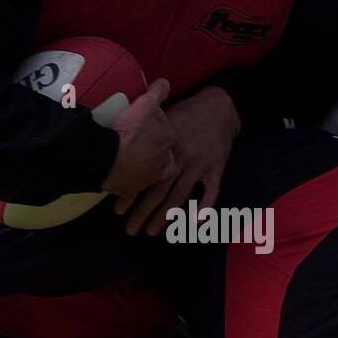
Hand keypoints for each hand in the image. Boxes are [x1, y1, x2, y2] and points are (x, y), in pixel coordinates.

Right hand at [101, 79, 176, 203]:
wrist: (106, 159)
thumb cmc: (130, 133)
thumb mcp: (145, 106)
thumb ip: (157, 94)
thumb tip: (164, 84)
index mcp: (168, 143)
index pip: (166, 131)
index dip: (156, 124)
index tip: (144, 121)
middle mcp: (161, 165)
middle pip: (159, 154)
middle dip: (151, 149)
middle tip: (136, 141)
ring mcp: (144, 179)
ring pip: (145, 173)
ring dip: (139, 168)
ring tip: (127, 160)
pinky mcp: (128, 190)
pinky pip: (128, 189)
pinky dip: (124, 186)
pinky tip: (117, 181)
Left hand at [115, 86, 240, 235]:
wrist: (219, 106)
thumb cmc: (187, 112)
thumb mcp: (163, 117)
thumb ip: (147, 133)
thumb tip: (122, 149)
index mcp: (164, 145)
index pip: (144, 174)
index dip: (130, 194)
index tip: (118, 210)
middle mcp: (180, 157)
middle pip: (159, 190)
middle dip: (143, 212)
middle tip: (131, 229)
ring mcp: (199, 164)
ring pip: (180, 195)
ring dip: (166, 216)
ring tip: (153, 231)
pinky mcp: (216, 168)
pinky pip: (211, 192)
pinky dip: (204, 207)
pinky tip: (195, 223)